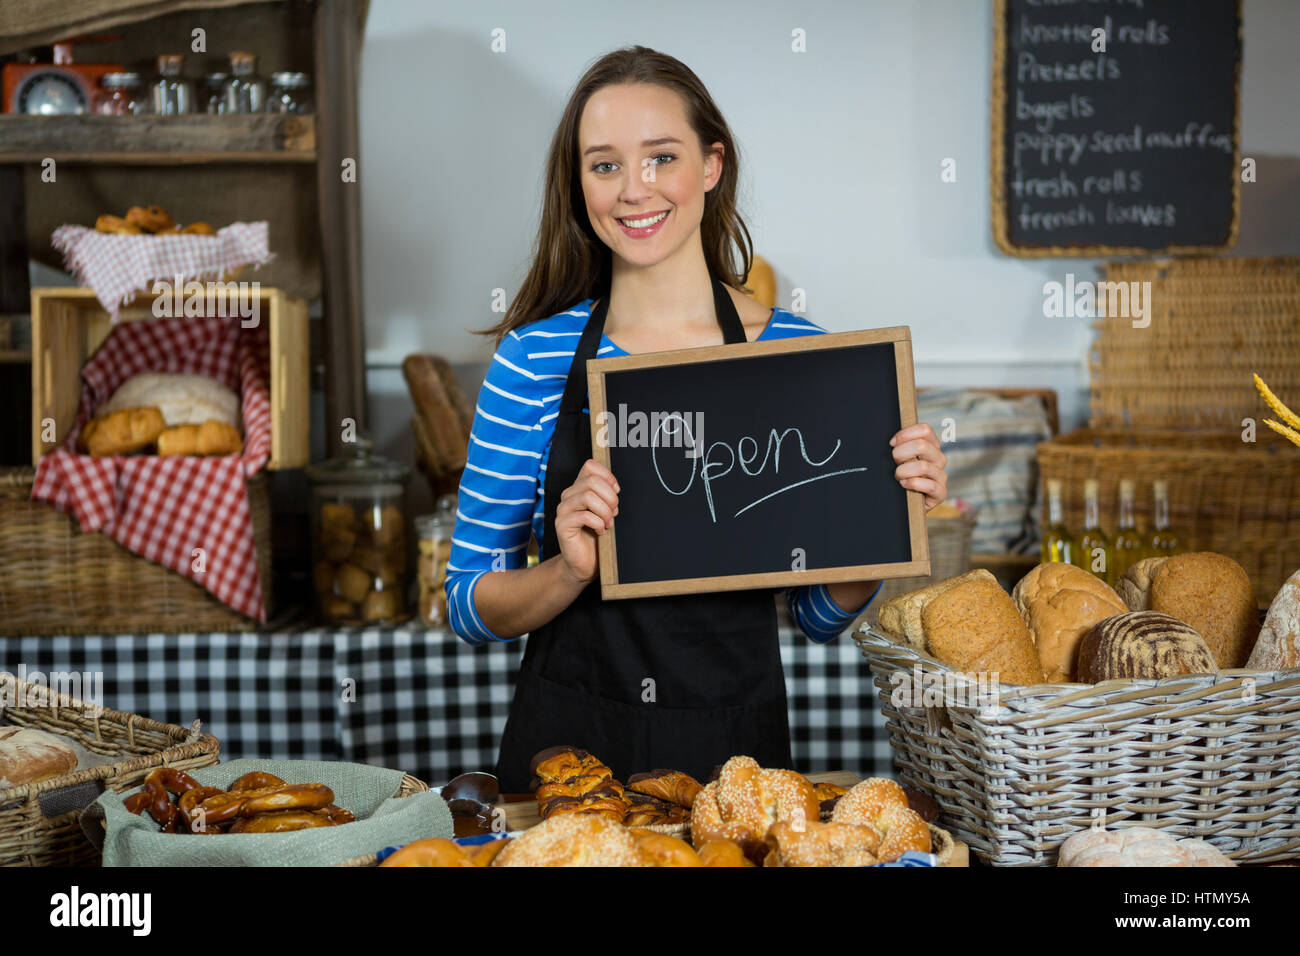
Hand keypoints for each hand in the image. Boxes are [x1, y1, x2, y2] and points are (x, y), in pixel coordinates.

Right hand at [554, 458, 619, 584]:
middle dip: (609, 497)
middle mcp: (568, 496)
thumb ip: (606, 496)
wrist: (586, 563)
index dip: (607, 476)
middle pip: (591, 481)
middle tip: (614, 512)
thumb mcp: (605, 512)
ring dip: (604, 511)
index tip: (616, 491)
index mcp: (579, 489)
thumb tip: (614, 487)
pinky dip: (598, 523)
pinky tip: (600, 530)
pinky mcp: (562, 525)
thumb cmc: (596, 537)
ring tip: (608, 523)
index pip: (589, 466)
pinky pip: (584, 516)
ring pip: (587, 496)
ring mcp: (563, 510)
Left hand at [890, 423, 947, 511]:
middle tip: (894, 462)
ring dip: (904, 471)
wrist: (904, 503)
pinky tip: (904, 485)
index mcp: (931, 446)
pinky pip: (930, 485)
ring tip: (898, 477)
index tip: (892, 443)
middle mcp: (938, 459)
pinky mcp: (940, 493)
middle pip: (921, 445)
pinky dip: (913, 484)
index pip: (924, 430)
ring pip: (923, 466)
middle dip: (900, 454)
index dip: (905, 434)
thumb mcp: (900, 458)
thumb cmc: (900, 476)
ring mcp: (941, 476)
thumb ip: (900, 445)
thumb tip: (892, 440)